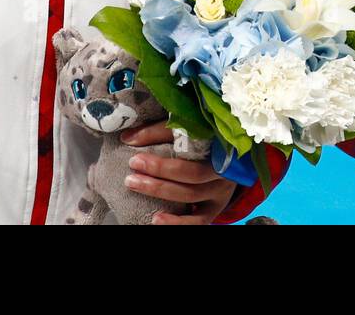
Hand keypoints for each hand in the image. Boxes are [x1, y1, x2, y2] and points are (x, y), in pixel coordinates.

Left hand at [120, 121, 236, 224]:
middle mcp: (223, 168)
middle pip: (192, 171)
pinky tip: (156, 219)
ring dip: (161, 190)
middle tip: (133, 166)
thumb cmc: (202, 145)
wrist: (226, 164)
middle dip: (159, 170)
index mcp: (218, 144)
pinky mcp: (215, 208)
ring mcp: (220, 190)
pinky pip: (198, 221)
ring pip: (192, 194)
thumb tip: (128, 137)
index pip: (191, 140)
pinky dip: (177, 222)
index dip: (161, 141)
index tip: (134, 147)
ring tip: (135, 185)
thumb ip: (159, 132)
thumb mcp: (186, 133)